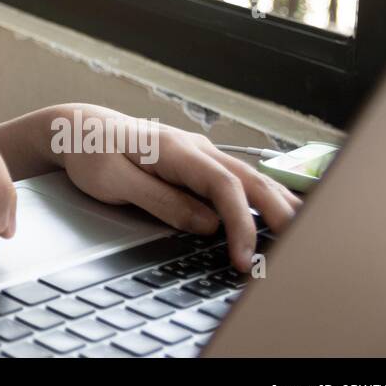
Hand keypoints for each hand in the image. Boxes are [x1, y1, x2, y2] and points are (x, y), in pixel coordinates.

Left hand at [41, 103, 302, 271]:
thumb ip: (161, 201)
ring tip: (306, 233)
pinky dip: (265, 196)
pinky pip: (239, 179)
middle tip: (300, 249)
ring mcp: (199, 153)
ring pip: (251, 177)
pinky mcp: (198, 163)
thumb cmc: (91, 152)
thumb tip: (207, 224)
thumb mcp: (113, 181)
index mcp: (174, 150)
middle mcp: (195, 148)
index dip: (240, 223)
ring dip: (280, 203)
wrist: (79, 128)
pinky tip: (285, 210)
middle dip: (280, 214)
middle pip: (250, 179)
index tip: (242, 257)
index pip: (223, 186)